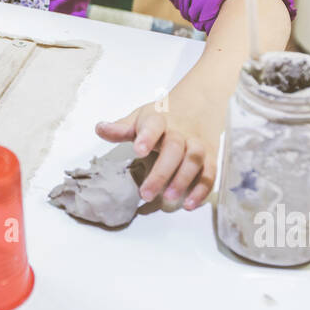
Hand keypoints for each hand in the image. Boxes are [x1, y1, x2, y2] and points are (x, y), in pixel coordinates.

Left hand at [95, 83, 223, 209]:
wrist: (199, 105)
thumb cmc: (163, 118)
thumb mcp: (141, 118)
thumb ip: (122, 128)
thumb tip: (99, 128)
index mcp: (160, 120)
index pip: (154, 125)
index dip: (147, 137)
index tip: (138, 150)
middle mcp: (181, 132)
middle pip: (175, 149)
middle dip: (162, 172)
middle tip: (146, 193)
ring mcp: (197, 144)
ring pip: (194, 160)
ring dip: (183, 180)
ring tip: (168, 198)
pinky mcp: (210, 158)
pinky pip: (210, 174)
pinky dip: (202, 190)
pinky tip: (189, 204)